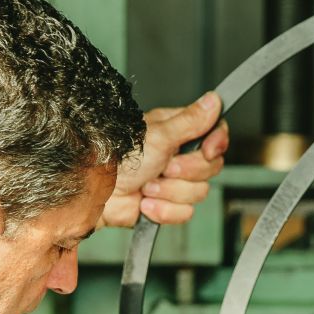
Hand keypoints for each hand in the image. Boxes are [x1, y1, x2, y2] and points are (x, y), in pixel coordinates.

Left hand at [101, 92, 228, 228]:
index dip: (216, 143)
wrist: (97, 193)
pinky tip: (145, 203)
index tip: (207, 150)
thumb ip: (191, 121)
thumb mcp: (159, 135)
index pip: (216, 133)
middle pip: (211, 166)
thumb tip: (214, 100)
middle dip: (186, 171)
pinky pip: (184, 213)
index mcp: (178, 132)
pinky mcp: (166, 205)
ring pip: (199, 192)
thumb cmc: (118, 158)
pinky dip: (163, 210)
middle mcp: (178, 155)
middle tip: (165, 167)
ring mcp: (173, 182)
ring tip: (147, 186)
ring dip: (170, 192)